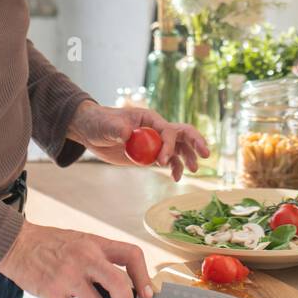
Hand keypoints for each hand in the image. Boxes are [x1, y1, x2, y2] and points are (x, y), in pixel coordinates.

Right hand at [0, 221, 153, 297]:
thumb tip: (125, 284)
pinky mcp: (53, 292)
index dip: (144, 277)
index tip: (147, 293)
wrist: (18, 243)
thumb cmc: (51, 244)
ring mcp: (69, 276)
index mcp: (96, 244)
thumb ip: (102, 258)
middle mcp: (85, 258)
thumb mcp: (83, 241)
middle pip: (120, 285)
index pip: (131, 255)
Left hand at [67, 100, 209, 179]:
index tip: (161, 162)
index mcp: (150, 118)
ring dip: (188, 158)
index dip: (168, 146)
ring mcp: (154, 142)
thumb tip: (127, 134)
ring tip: (194, 170)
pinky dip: (175, 168)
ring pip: (178, 149)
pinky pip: (168, 160)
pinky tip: (177, 178)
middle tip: (205, 154)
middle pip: (182, 134)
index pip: (168, 130)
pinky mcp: (149, 154)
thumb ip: (117, 129)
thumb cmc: (100, 122)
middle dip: (195, 143)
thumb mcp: (106, 125)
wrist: (92, 131)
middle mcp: (157, 129)